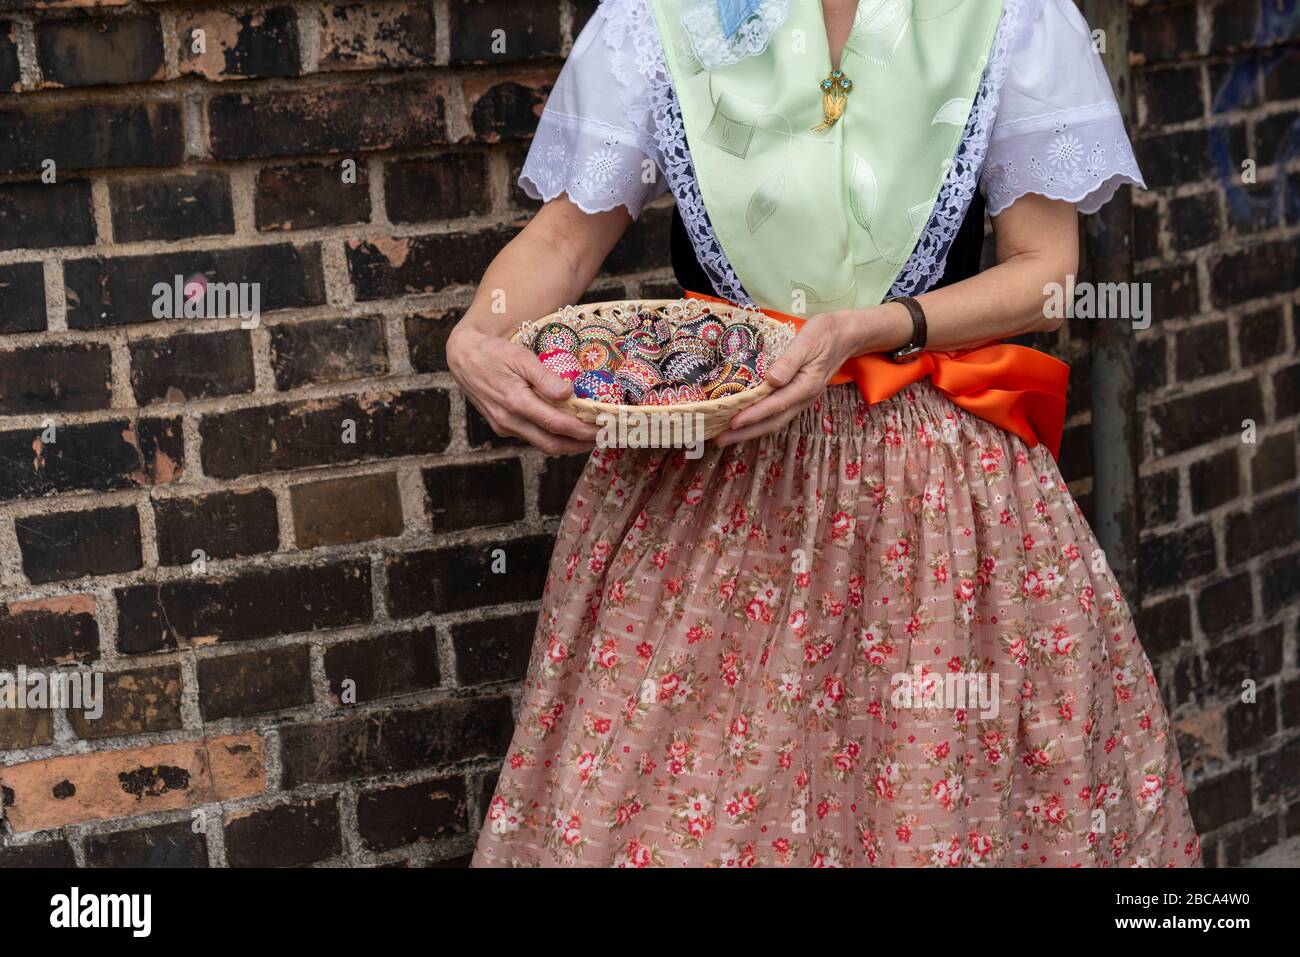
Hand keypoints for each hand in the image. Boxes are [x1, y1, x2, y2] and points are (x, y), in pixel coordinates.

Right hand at [447, 325, 598, 454]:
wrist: (463, 357)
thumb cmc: (493, 353)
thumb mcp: (520, 356)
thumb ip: (544, 376)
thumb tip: (569, 393)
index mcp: (516, 402)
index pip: (557, 424)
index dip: (583, 430)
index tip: (604, 427)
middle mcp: (509, 420)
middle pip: (553, 444)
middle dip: (581, 444)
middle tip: (604, 437)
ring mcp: (504, 426)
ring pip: (543, 445)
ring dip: (569, 445)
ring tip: (591, 437)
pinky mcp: (502, 427)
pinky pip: (532, 439)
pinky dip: (553, 438)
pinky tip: (566, 431)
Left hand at [714, 304, 909, 446]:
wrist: (847, 335)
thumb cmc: (825, 334)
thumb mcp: (807, 342)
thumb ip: (789, 362)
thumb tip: (770, 380)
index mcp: (806, 386)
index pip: (775, 405)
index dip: (753, 415)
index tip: (732, 422)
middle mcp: (803, 398)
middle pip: (772, 422)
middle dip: (746, 433)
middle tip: (720, 440)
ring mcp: (801, 399)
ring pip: (775, 421)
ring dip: (751, 430)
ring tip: (727, 436)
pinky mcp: (798, 395)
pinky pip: (777, 414)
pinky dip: (760, 421)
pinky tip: (746, 422)